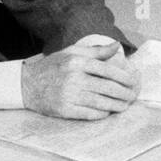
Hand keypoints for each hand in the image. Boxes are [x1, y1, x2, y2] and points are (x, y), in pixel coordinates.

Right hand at [20, 39, 140, 119]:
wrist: (27, 85)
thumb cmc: (53, 66)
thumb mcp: (72, 52)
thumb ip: (96, 51)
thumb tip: (117, 46)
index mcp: (77, 62)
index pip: (108, 70)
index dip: (124, 77)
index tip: (133, 81)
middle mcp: (74, 78)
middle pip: (107, 88)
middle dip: (125, 93)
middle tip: (133, 95)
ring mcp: (69, 95)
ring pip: (101, 102)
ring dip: (117, 105)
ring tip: (125, 105)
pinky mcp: (64, 110)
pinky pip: (89, 114)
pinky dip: (102, 114)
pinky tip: (109, 111)